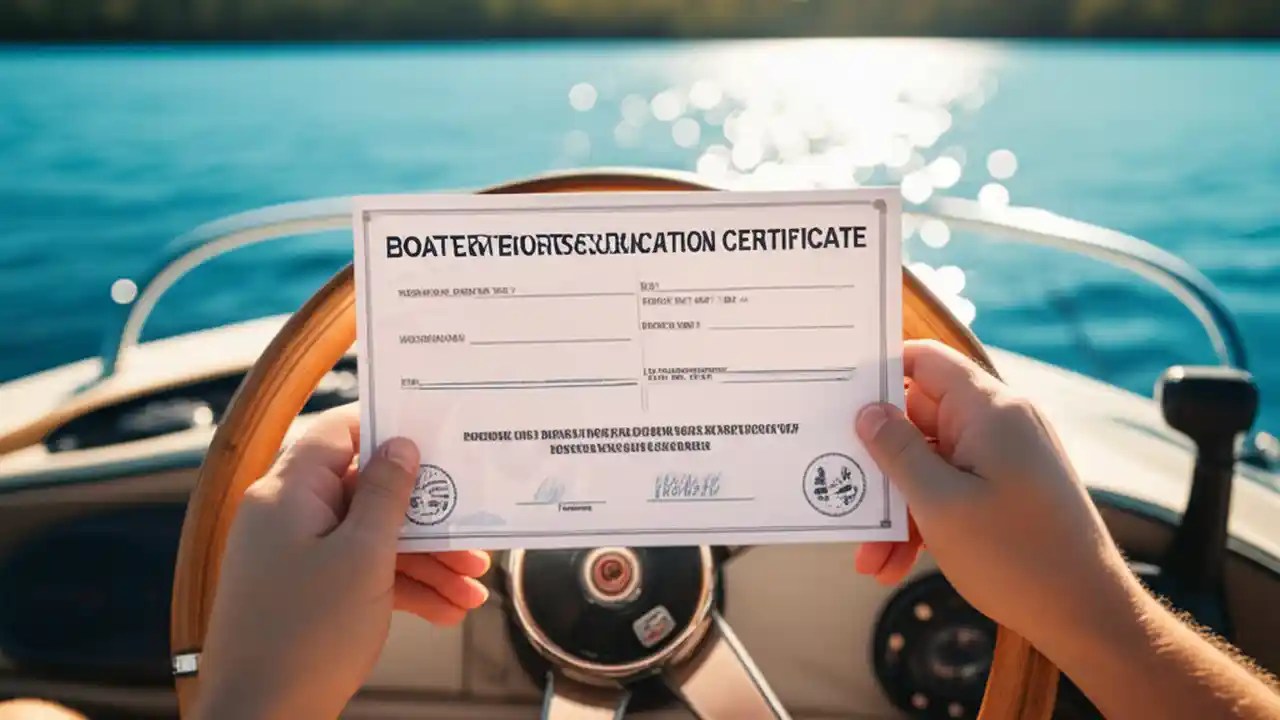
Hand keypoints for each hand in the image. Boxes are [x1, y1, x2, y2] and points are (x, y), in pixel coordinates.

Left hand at [193, 405, 490, 719]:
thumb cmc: (306, 636)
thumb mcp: (363, 558)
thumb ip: (385, 495)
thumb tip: (400, 446)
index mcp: (288, 493)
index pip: (337, 433)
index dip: (386, 427)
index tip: (435, 434)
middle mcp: (287, 517)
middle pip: (366, 494)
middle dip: (425, 517)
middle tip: (473, 535)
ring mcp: (295, 556)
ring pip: (370, 539)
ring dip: (424, 562)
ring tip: (473, 588)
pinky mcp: (305, 593)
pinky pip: (359, 573)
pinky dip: (401, 589)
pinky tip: (447, 611)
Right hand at [852, 340, 1130, 641]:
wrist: (1088, 615)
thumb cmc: (1016, 557)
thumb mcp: (939, 504)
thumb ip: (897, 452)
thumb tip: (868, 412)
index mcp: (990, 410)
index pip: (927, 361)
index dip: (882, 372)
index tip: (839, 397)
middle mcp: (1000, 424)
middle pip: (920, 420)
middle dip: (879, 463)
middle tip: (840, 493)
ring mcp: (1006, 458)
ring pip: (931, 464)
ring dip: (897, 506)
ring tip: (872, 558)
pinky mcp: (1009, 490)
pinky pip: (952, 489)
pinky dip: (924, 520)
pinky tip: (897, 563)